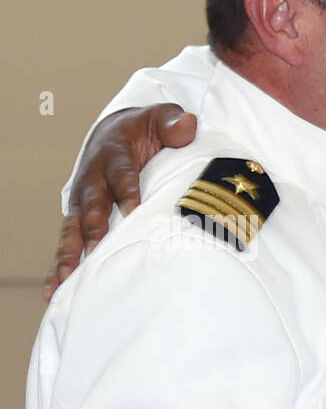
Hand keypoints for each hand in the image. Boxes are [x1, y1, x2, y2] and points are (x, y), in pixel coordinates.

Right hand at [44, 103, 196, 298]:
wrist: (115, 134)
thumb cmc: (144, 130)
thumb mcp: (160, 118)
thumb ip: (172, 121)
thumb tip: (186, 125)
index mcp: (112, 156)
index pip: (121, 173)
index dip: (127, 189)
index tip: (134, 208)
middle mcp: (92, 180)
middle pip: (92, 206)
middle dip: (95, 228)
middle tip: (98, 250)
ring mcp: (84, 202)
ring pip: (75, 230)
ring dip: (71, 255)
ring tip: (67, 281)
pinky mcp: (81, 220)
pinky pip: (69, 244)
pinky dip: (61, 267)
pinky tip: (55, 291)